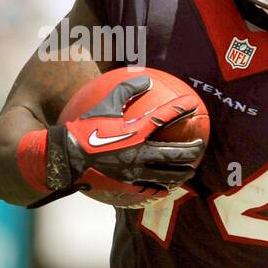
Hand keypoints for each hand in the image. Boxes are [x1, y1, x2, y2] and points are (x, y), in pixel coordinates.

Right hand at [48, 75, 203, 192]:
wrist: (67, 156)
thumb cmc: (85, 128)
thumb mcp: (105, 104)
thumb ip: (126, 90)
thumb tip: (146, 78)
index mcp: (135, 132)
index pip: (165, 117)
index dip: (182, 109)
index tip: (194, 104)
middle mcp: (140, 153)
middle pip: (175, 153)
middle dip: (192, 149)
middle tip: (201, 144)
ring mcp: (135, 171)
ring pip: (168, 175)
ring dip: (183, 172)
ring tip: (191, 169)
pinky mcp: (128, 184)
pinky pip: (150, 188)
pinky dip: (163, 188)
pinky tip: (169, 188)